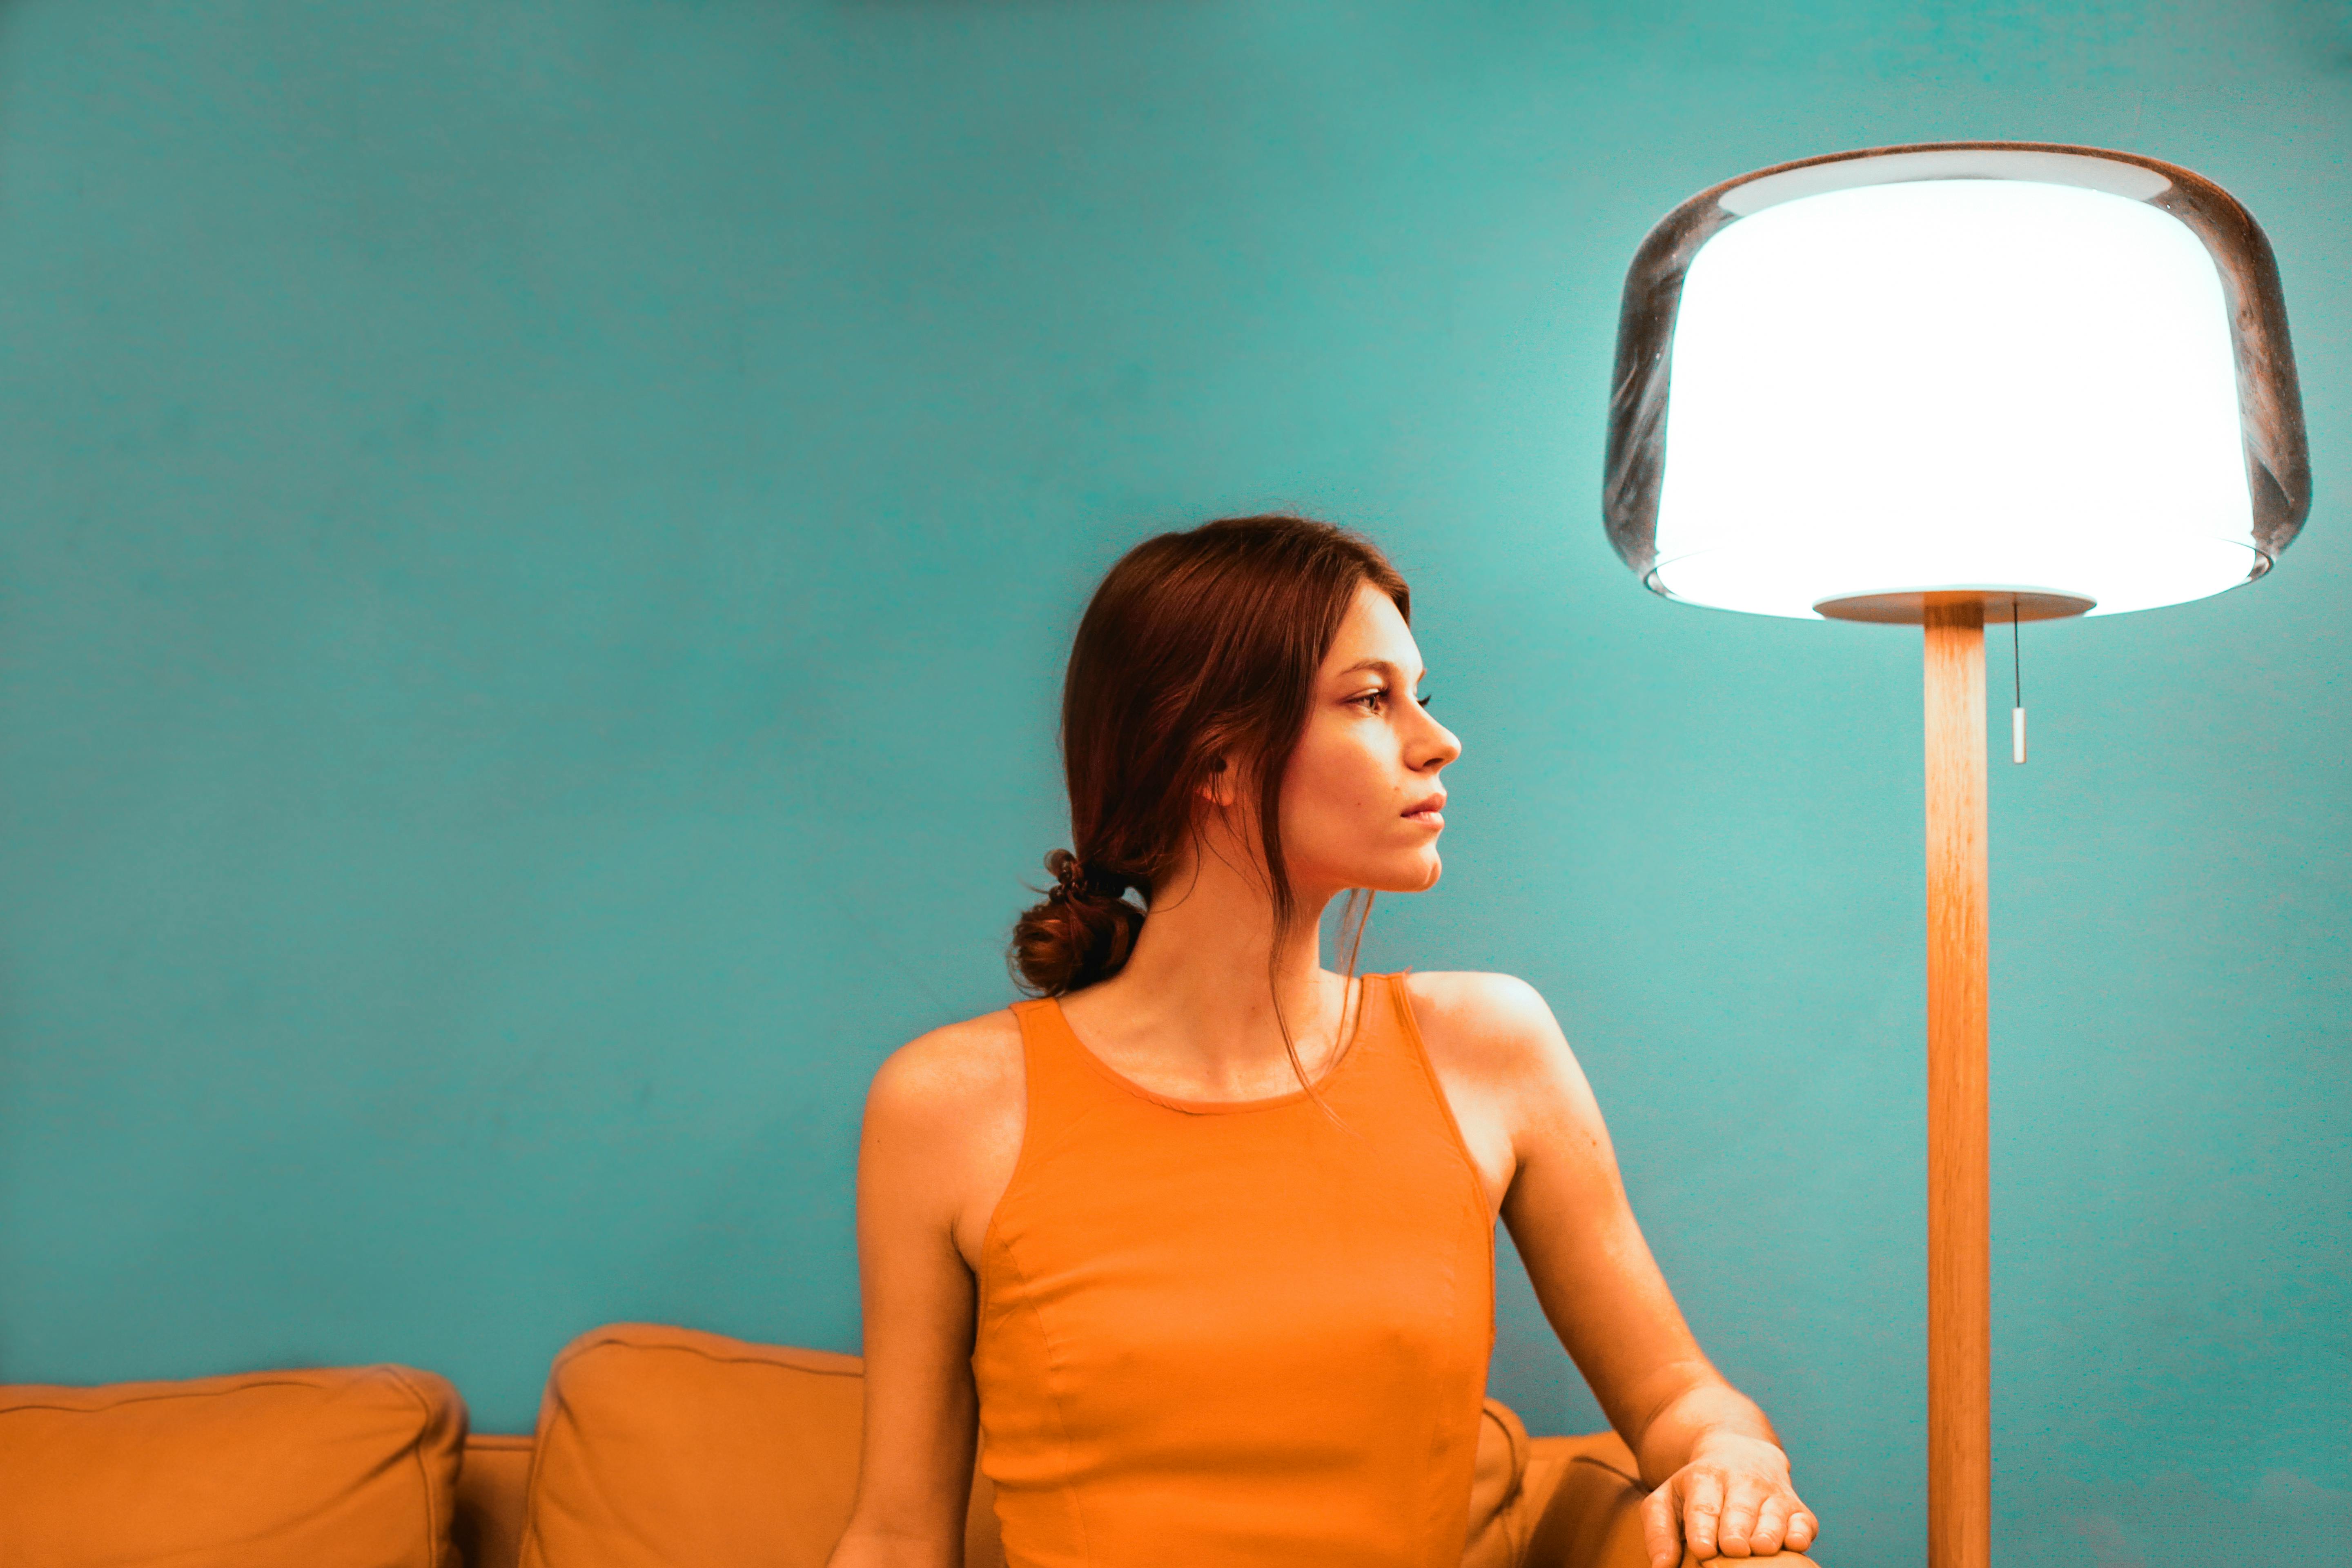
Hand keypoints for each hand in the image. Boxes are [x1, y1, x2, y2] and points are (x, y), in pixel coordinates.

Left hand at [1640, 1434, 1818, 1562]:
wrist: (1739, 1453)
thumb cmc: (1697, 1489)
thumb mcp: (1667, 1499)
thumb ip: (1659, 1532)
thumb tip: (1660, 1566)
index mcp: (1705, 1479)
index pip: (1703, 1505)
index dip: (1703, 1528)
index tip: (1701, 1548)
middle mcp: (1742, 1482)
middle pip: (1740, 1509)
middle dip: (1737, 1529)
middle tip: (1733, 1548)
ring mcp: (1773, 1494)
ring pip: (1774, 1514)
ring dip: (1769, 1531)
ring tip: (1761, 1547)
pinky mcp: (1798, 1508)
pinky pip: (1803, 1520)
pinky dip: (1801, 1531)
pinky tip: (1795, 1543)